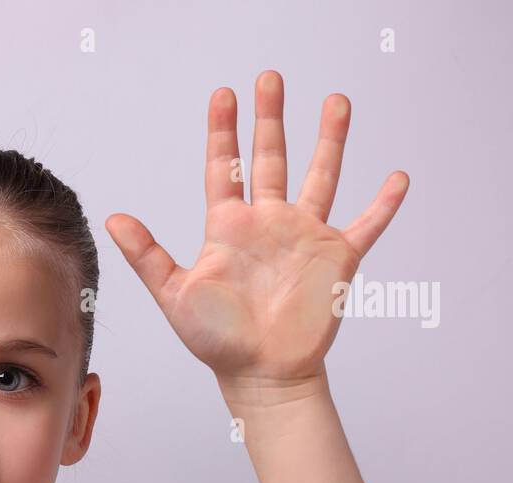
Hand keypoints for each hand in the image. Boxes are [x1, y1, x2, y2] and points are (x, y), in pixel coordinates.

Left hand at [106, 70, 408, 384]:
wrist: (261, 374)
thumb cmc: (216, 340)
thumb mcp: (175, 294)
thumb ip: (147, 255)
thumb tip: (115, 217)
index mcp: (229, 228)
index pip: (224, 167)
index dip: (222, 131)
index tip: (223, 94)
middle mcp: (267, 224)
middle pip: (270, 158)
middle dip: (270, 118)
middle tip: (269, 78)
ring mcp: (304, 237)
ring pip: (320, 176)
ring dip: (329, 140)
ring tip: (336, 101)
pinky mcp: (335, 259)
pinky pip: (365, 225)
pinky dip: (383, 204)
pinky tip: (398, 177)